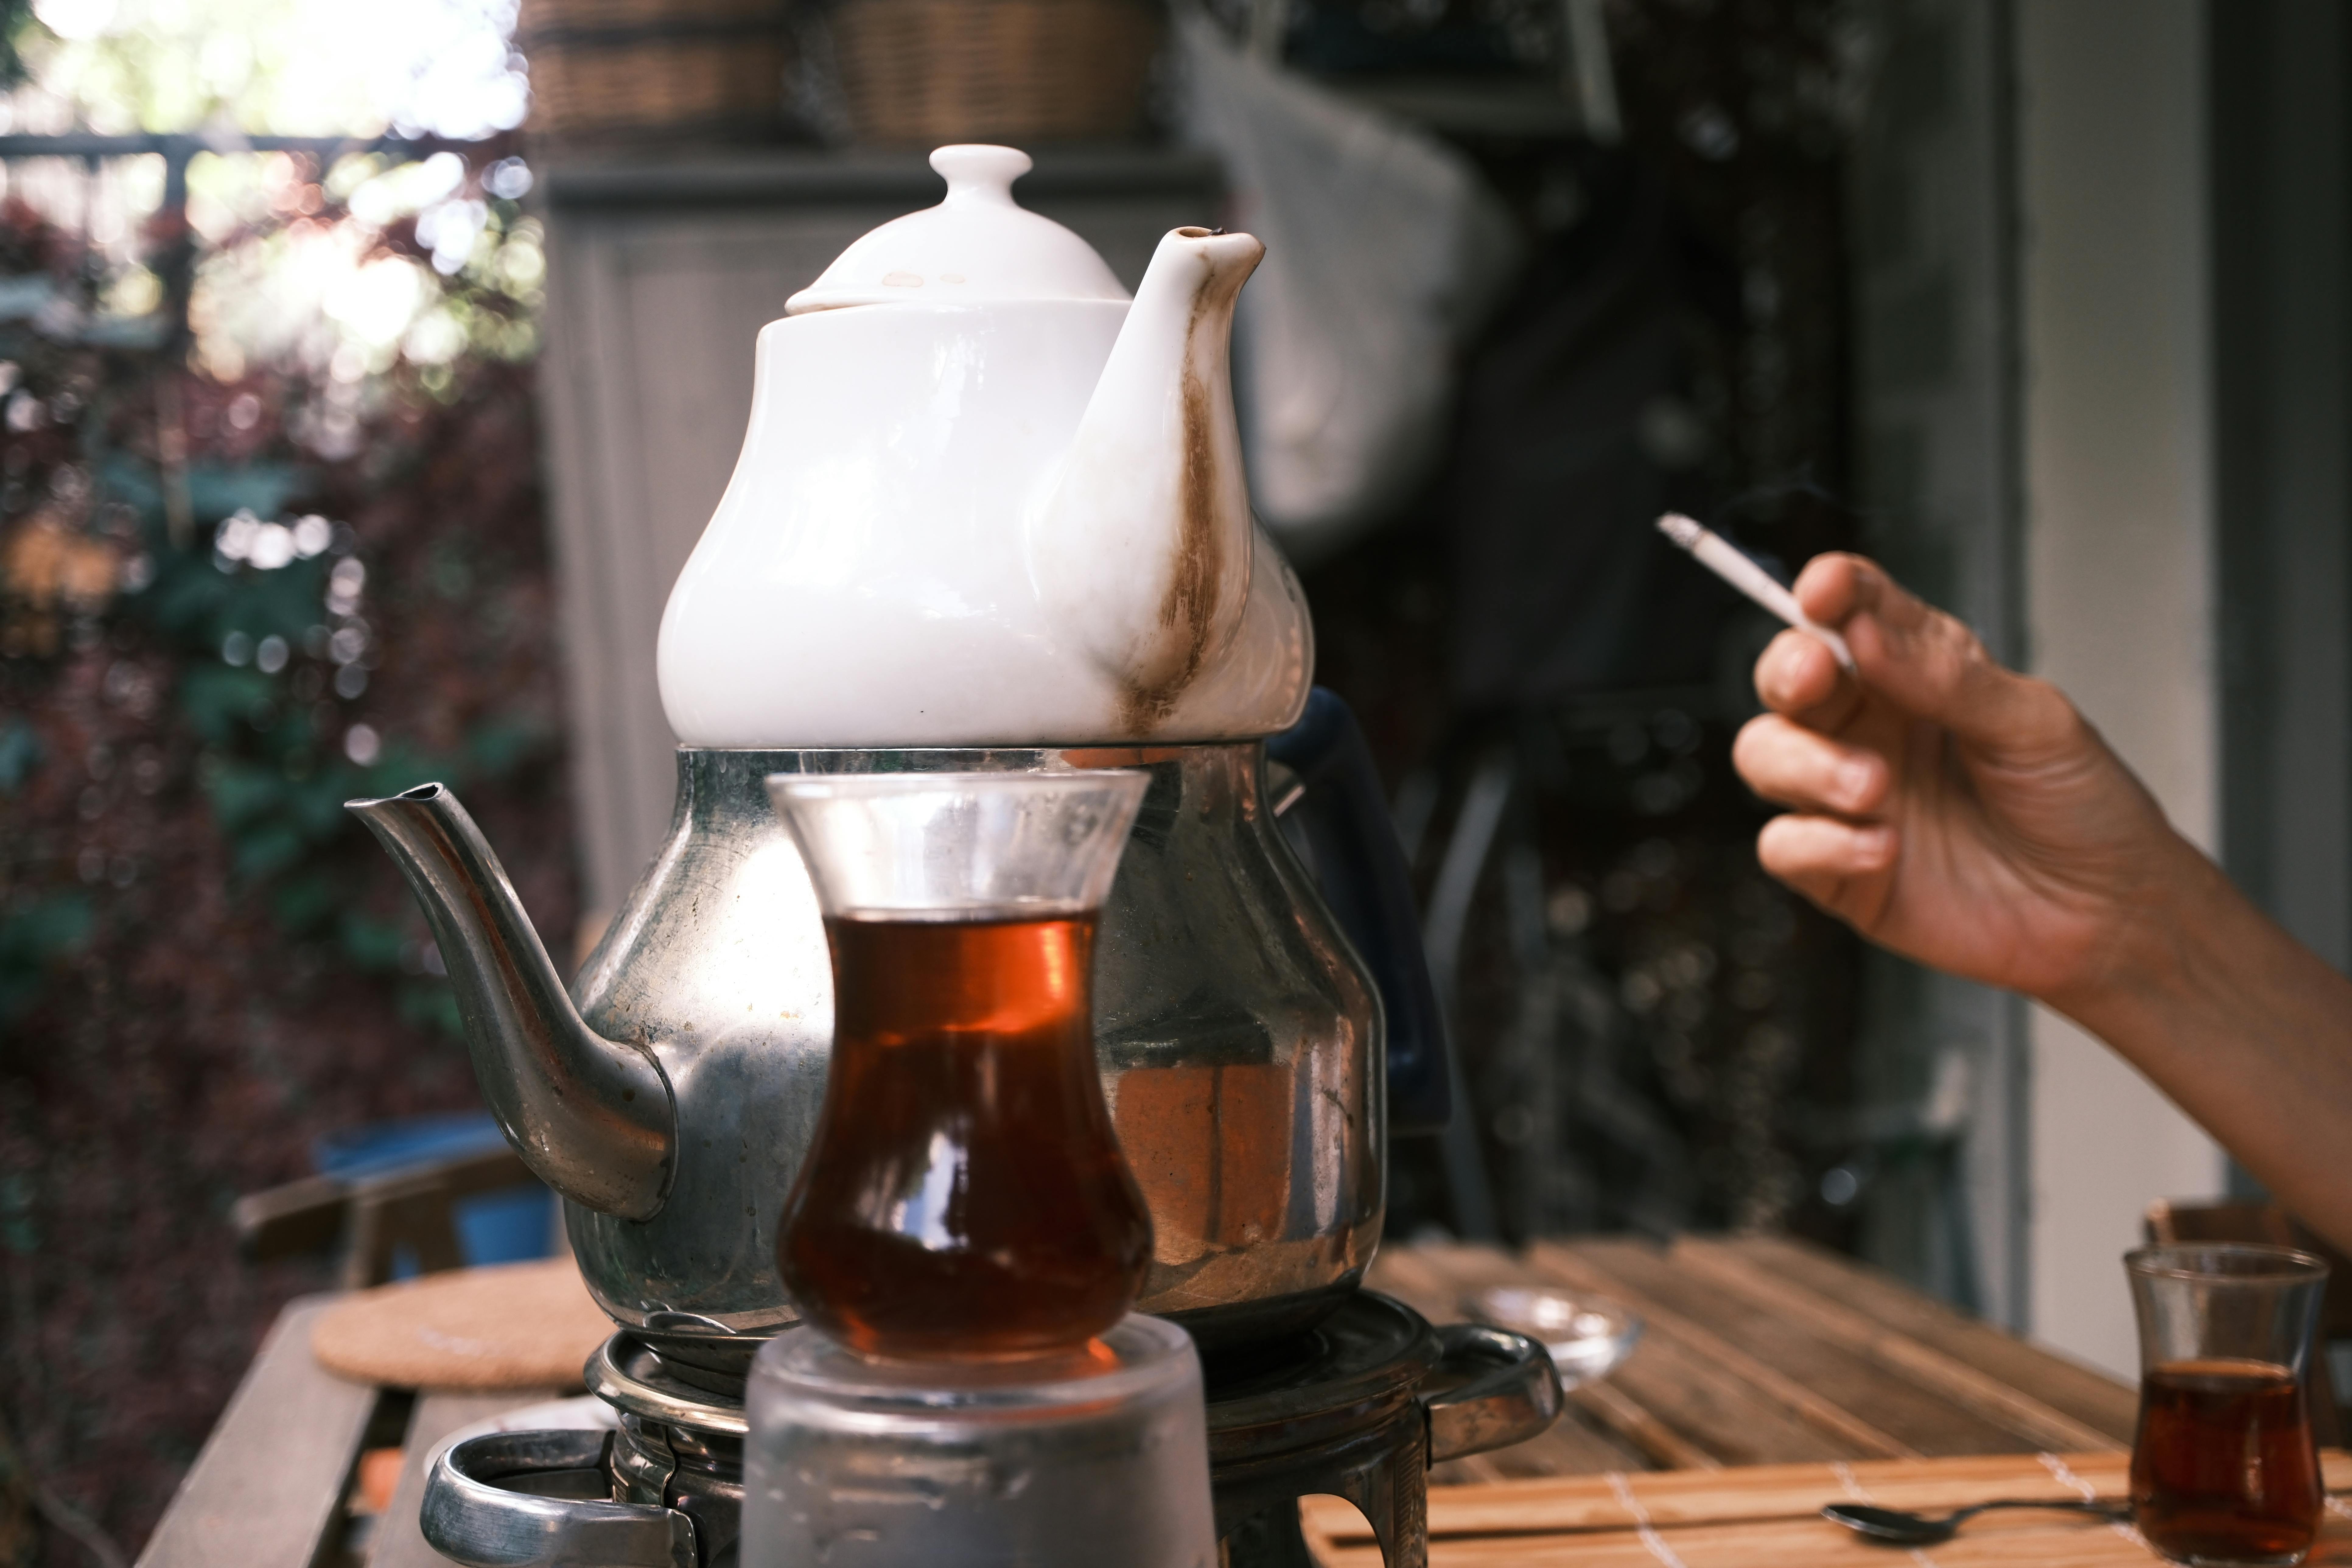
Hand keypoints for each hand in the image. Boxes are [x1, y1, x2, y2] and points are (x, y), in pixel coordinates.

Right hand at [1730, 554, 2201, 1009]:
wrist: (2106, 914)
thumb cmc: (2081, 808)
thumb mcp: (2034, 723)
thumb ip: (1945, 677)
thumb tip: (1865, 631)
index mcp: (1916, 675)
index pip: (1853, 612)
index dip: (1829, 591)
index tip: (1824, 589)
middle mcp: (1871, 728)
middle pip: (1786, 678)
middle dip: (1788, 671)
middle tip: (1817, 677)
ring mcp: (1847, 798)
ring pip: (1766, 754)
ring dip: (1807, 765)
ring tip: (1874, 788)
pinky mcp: (1838, 870)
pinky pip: (1783, 846)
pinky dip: (1819, 845)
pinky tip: (1882, 851)